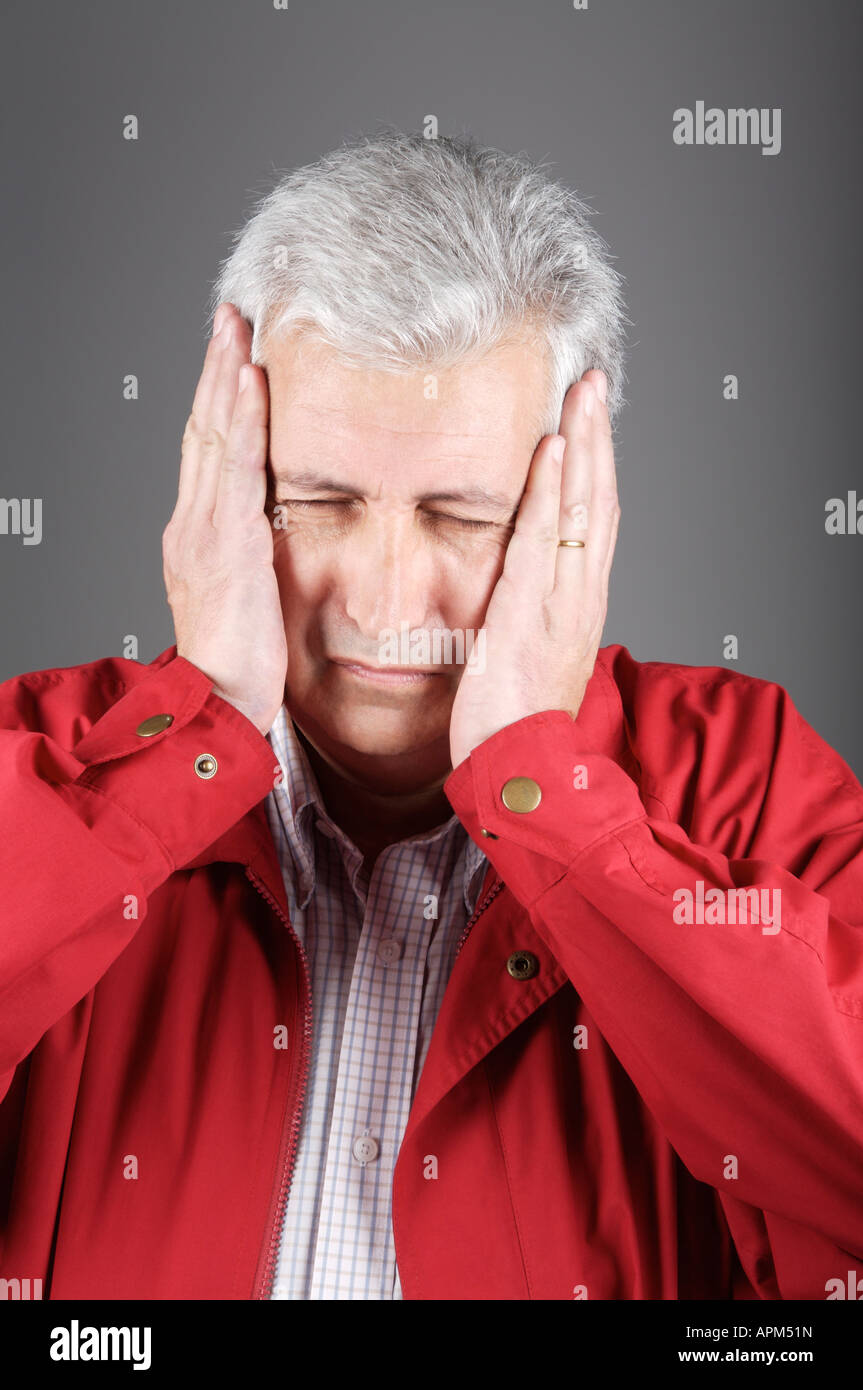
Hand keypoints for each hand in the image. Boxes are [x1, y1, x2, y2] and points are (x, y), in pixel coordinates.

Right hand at [162, 302, 286, 735]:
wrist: (220, 705)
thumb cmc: (242, 662)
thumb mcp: (251, 597)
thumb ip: (259, 556)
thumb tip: (281, 530)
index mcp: (200, 536)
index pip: (209, 452)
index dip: (219, 401)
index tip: (234, 356)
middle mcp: (193, 524)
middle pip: (203, 431)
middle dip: (215, 372)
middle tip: (229, 319)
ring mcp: (204, 531)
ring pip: (213, 438)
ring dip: (225, 378)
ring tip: (237, 329)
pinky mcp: (224, 543)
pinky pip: (234, 468)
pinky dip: (240, 419)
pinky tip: (250, 382)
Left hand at [448, 369, 618, 768]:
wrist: (521, 773)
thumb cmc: (516, 723)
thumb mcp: (529, 658)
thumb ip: (529, 616)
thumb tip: (517, 588)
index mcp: (579, 605)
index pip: (594, 522)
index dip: (595, 468)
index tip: (589, 420)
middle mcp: (581, 598)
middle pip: (597, 502)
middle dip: (597, 439)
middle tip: (593, 382)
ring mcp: (562, 605)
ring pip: (581, 511)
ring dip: (583, 447)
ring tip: (581, 395)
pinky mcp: (531, 615)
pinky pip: (544, 543)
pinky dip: (550, 493)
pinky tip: (552, 450)